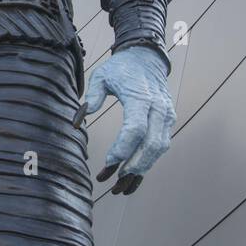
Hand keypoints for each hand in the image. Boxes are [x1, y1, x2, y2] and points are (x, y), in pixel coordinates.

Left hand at [80, 44, 174, 194]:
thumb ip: (92, 98)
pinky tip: (134, 176)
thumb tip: (77, 123)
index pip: (135, 130)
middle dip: (133, 168)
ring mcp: (166, 115)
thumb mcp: (101, 76)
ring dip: (142, 170)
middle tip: (115, 185)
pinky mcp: (168, 120)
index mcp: (141, 98)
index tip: (108, 164)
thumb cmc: (121, 68)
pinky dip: (148, 162)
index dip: (123, 150)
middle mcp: (158, 109)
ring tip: (122, 187)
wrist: (147, 57)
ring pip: (159, 149)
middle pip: (151, 145)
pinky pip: (161, 145)